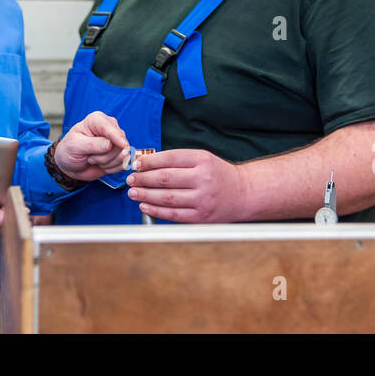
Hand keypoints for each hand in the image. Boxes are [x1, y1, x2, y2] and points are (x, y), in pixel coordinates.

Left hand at [53, 110, 130, 181]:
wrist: (70, 165)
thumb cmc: (69, 151)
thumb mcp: (75, 146)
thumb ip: (92, 144)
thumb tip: (110, 144)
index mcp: (97, 120)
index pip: (111, 127)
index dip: (117, 137)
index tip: (123, 146)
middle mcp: (109, 128)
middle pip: (119, 143)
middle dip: (105, 156)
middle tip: (89, 157)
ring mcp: (116, 141)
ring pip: (122, 155)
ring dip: (107, 163)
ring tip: (93, 160)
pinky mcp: (119, 153)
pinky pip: (124, 163)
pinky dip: (112, 168)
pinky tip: (101, 165)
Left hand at [126, 148, 248, 222]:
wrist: (244, 194)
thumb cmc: (219, 175)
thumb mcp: (204, 159)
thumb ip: (179, 161)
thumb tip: (149, 164)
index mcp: (202, 160)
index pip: (169, 159)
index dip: (150, 161)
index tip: (137, 164)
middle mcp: (203, 179)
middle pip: (165, 178)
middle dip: (144, 178)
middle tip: (131, 178)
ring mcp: (202, 199)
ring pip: (166, 197)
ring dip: (146, 195)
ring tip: (133, 192)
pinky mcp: (201, 216)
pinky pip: (173, 214)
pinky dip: (156, 210)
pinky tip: (145, 205)